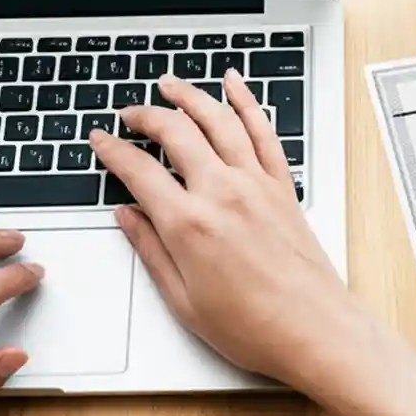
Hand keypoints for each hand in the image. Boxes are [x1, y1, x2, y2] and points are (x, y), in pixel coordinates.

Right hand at [93, 72, 415, 415]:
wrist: (315, 331)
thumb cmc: (253, 327)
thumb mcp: (183, 300)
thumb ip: (151, 250)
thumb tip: (126, 217)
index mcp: (189, 225)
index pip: (138, 170)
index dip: (112, 150)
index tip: (100, 140)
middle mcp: (222, 193)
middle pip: (175, 132)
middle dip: (145, 115)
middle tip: (129, 113)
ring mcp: (256, 185)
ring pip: (219, 120)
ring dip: (190, 95)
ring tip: (169, 84)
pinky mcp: (283, 187)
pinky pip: (263, 131)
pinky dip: (247, 102)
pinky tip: (234, 84)